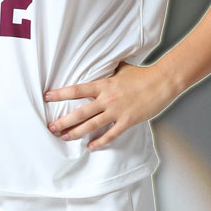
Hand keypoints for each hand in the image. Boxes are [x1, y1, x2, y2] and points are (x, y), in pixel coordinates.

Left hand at [45, 62, 177, 149]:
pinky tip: (90, 147)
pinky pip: (111, 134)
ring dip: (75, 133)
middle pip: (80, 112)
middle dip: (63, 121)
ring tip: (63, 138)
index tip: (46, 97)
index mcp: (104, 85)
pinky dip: (100, 142)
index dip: (60, 94)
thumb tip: (100, 63)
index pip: (76, 90)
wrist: (164, 81)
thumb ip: (108, 70)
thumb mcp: (121, 69)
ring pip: (91, 125)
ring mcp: (117, 111)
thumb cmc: (143, 75)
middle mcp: (107, 99)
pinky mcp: (128, 121)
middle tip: (50, 127)